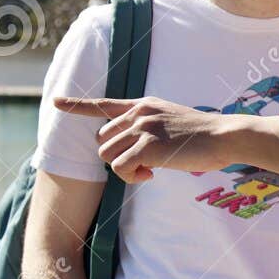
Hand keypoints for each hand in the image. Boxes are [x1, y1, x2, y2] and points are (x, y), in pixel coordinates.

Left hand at [51, 96, 234, 181]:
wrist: (223, 136)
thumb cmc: (203, 135)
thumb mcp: (171, 120)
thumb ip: (149, 127)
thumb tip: (135, 151)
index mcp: (143, 105)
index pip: (104, 104)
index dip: (77, 105)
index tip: (55, 102)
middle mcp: (138, 113)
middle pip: (102, 140)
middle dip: (115, 156)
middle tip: (142, 166)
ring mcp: (142, 128)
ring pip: (106, 154)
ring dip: (124, 170)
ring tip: (148, 171)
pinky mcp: (147, 146)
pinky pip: (120, 168)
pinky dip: (132, 177)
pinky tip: (152, 175)